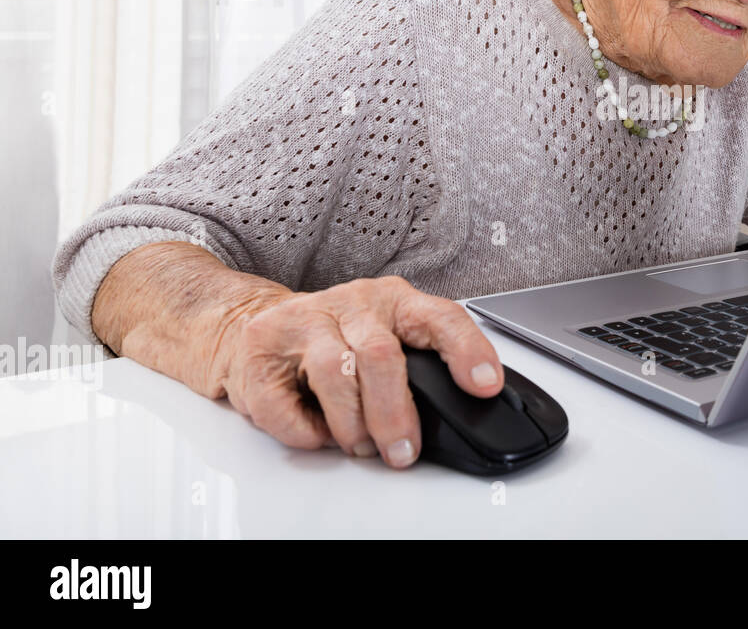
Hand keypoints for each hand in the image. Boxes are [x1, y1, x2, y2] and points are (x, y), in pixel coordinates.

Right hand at [214, 276, 502, 467]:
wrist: (256, 322)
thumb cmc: (337, 340)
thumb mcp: (389, 340)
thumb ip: (421, 369)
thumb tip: (459, 413)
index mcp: (396, 301)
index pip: (440, 318)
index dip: (466, 350)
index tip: (485, 386)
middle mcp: (354, 303)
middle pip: (382, 355)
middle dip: (395, 414)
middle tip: (402, 452)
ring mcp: (306, 319)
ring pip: (335, 373)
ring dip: (351, 424)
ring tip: (359, 444)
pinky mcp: (262, 344)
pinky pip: (283, 399)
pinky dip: (304, 430)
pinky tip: (317, 432)